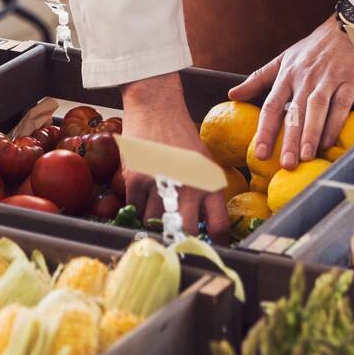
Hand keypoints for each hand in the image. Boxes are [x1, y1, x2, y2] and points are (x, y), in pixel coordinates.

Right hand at [120, 73, 228, 238]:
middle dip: (179, 240)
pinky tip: (141, 196)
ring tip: (154, 209)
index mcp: (211, 182)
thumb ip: (205, 191)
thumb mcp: (204, 162)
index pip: (218, 227)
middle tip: (174, 239)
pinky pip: (135, 209)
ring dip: (153, 221)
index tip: (207, 248)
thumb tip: (202, 225)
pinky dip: (136, 207)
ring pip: (154, 222)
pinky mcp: (137, 180)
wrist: (157, 106)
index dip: (214, 243)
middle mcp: (189, 186)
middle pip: (184, 233)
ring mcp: (161, 185)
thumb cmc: (182, 134)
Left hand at [229, 17, 353, 168]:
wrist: (348, 29)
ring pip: (316, 109)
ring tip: (306, 156)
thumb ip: (259, 78)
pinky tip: (329, 141)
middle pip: (294, 112)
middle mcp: (305, 79)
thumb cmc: (315, 48)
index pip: (272, 106)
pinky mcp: (349, 81)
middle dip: (289, 139)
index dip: (266, 130)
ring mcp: (328, 80)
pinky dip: (335, 123)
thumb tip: (232, 94)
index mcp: (287, 75)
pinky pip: (341, 104)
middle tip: (285, 164)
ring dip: (311, 133)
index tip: (260, 153)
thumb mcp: (283, 59)